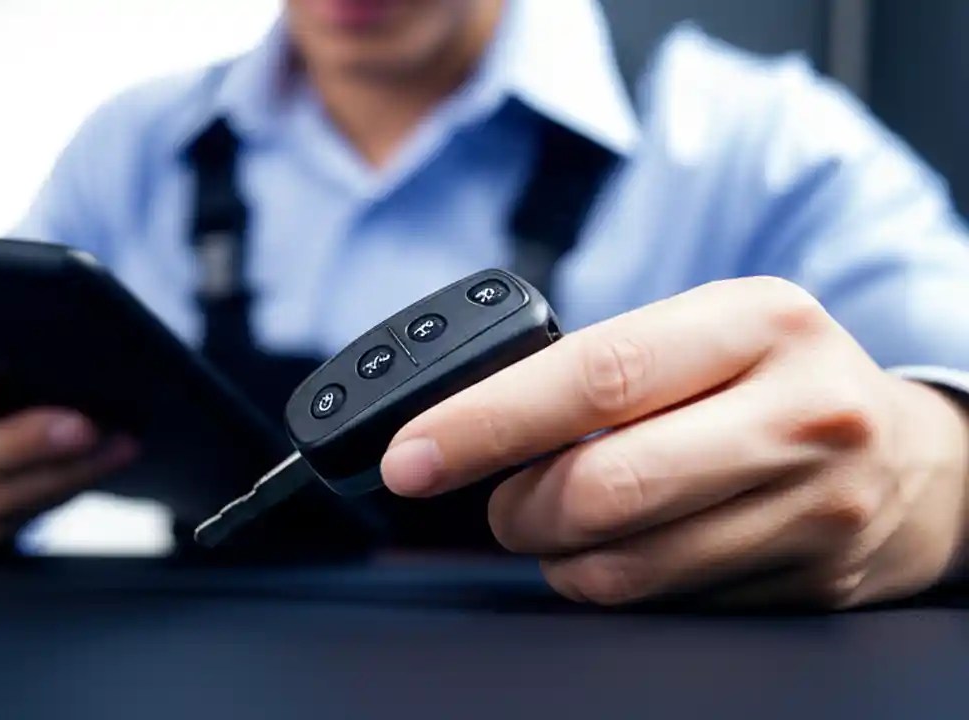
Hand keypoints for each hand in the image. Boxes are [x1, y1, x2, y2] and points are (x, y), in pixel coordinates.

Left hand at [381, 277, 968, 607]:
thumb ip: (606, 367)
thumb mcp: (710, 332)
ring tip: (559, 522)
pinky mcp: (812, 579)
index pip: (595, 375)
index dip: (486, 423)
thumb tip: (468, 416)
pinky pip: (666, 603)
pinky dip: (613, 582)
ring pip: (626, 564)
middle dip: (516, 508)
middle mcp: (800, 411)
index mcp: (758, 321)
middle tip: (499, 502)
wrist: (913, 457)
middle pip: (603, 486)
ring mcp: (816, 505)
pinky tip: (624, 548)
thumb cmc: (778, 381)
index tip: (413, 456)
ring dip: (557, 554)